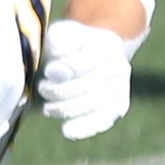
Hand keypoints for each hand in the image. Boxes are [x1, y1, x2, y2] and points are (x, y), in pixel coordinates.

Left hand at [37, 19, 131, 140]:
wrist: (94, 50)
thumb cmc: (73, 43)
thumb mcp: (63, 34)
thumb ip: (59, 45)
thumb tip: (57, 74)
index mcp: (107, 45)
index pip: (86, 61)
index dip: (65, 69)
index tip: (48, 71)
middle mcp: (119, 67)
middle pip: (87, 85)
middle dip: (60, 91)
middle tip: (44, 90)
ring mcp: (121, 88)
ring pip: (93, 105)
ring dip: (66, 109)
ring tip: (48, 109)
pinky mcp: (118, 107)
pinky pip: (104, 120)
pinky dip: (85, 127)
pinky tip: (67, 131)